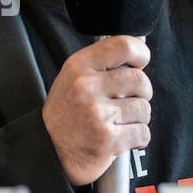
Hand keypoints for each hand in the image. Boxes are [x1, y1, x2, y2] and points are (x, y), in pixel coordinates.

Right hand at [42, 35, 151, 186]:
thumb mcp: (74, 77)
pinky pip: (143, 133)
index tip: (140, 62)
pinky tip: (124, 137)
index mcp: (79, 67)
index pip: (124, 46)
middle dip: (141, 92)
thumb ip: (104, 63)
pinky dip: (138, 137)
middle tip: (129, 100)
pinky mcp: (108, 140)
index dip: (140, 53)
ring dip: (138, 117)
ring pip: (144, 108)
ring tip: (122, 121)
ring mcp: (98, 114)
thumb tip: (141, 43)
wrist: (49, 149)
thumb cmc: (66, 112)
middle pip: (140, 80)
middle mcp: (87, 87)